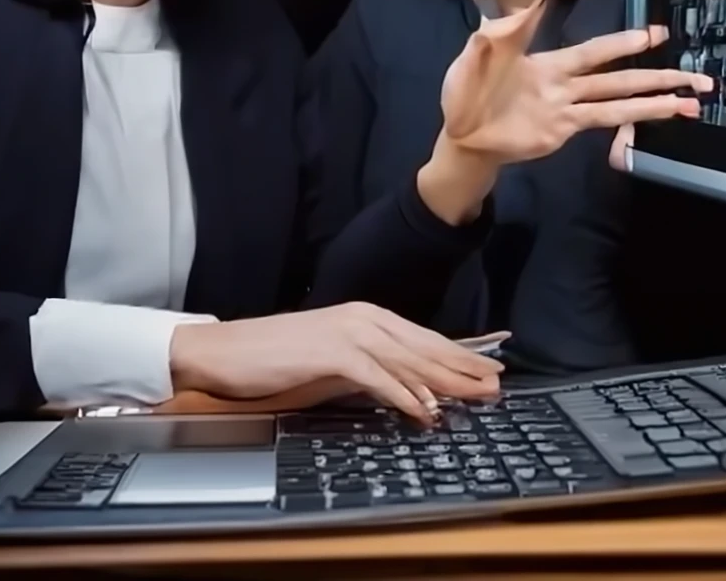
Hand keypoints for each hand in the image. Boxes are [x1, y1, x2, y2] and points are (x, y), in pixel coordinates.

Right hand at [169, 302, 503, 426]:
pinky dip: (404, 394)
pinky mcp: (332, 352)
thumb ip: (370, 367)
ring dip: (444, 381)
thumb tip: (408, 388)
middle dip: (463, 366)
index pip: (423, 338)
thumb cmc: (278, 357)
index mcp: (366, 316)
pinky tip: (424, 410)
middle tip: (496, 383)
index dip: (458, 354)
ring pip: (409, 359)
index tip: (487, 369)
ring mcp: (349, 332)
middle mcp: (364, 318)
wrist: (228, 350)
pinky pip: (378, 376)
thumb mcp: (334, 360)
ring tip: (475, 396)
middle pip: (425, 346)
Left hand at [440, 6, 710, 168]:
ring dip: (656, 100)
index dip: (623, 42)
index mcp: (548, 62)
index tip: (656, 33)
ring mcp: (567, 108)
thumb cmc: (466, 93)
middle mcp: (566, 84)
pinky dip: (632, 122)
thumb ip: (500, 35)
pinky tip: (656, 120)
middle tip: (696, 70)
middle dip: (657, 72)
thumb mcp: (474, 57)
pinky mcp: (563, 130)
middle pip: (619, 75)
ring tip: (694, 100)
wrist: (461, 136)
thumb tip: (527, 5)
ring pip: (620, 100)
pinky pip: (602, 122)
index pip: (593, 50)